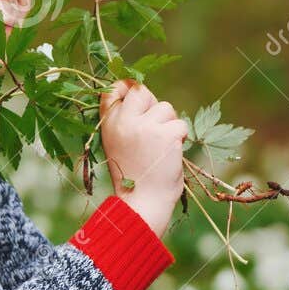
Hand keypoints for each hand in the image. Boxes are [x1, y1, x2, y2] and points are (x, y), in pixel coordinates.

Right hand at [99, 78, 187, 235]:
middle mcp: (123, 122)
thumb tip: (143, 93)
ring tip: (160, 147)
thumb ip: (125, 120)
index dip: (127, 87)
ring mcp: (144, 127)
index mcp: (108, 124)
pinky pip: (180, 124)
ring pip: (165, 107)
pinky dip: (180, 138)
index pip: (112, 89)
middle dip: (152, 104)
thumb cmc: (133, 175)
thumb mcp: (117, 144)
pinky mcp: (165, 135)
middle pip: (141, 91)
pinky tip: (170, 153)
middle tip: (155, 126)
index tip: (136, 96)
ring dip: (169, 124)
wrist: (142, 203)